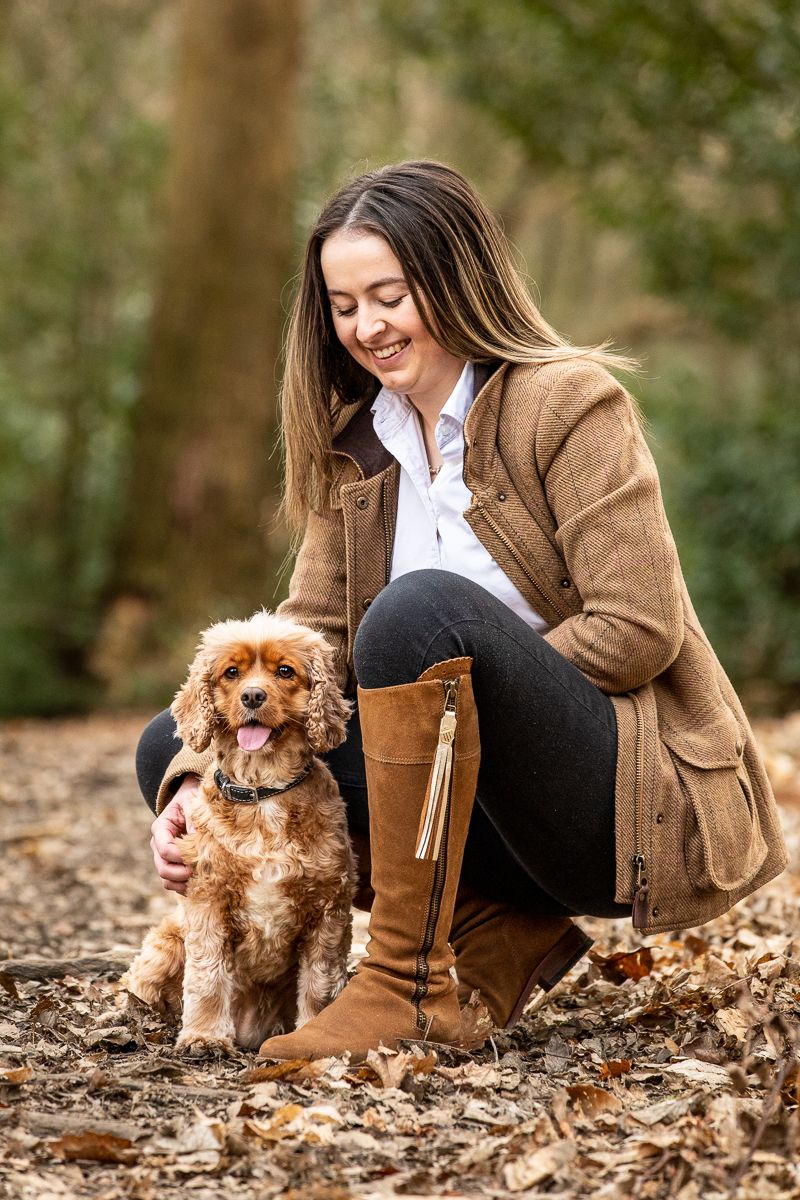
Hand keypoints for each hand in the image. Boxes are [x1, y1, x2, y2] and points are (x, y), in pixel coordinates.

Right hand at [150, 775, 198, 893]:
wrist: (190, 802)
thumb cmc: (192, 801)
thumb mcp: (193, 805)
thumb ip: (195, 823)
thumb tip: (201, 846)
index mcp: (161, 828)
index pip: (164, 849)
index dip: (180, 856)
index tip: (197, 857)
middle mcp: (159, 845)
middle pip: (163, 868)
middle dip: (181, 874)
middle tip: (200, 872)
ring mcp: (164, 858)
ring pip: (166, 880)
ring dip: (183, 884)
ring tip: (202, 880)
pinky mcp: (173, 866)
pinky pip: (174, 884)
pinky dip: (185, 887)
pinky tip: (201, 883)